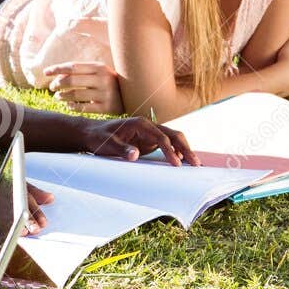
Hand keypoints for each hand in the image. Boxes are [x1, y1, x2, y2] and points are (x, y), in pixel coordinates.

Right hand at [0, 156, 52, 231]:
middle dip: (24, 216)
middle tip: (35, 230)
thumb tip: (50, 198)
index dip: (34, 209)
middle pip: (11, 201)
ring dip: (6, 220)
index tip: (43, 223)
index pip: (23, 194)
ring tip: (17, 233)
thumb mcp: (5, 178)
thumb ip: (28, 189)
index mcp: (5, 179)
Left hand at [42, 61, 121, 114]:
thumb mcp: (99, 73)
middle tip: (52, 87)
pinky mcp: (107, 107)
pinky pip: (84, 108)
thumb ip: (82, 72)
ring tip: (58, 97)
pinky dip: (73, 106)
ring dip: (63, 96)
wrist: (134, 95)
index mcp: (100, 67)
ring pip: (76, 95)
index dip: (57, 69)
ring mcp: (106, 93)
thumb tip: (57, 76)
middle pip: (72, 81)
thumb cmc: (110, 82)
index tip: (45, 72)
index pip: (73, 67)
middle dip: (58, 84)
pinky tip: (68, 105)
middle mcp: (103, 79)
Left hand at [82, 118, 198, 165]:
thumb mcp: (107, 145)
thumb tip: (135, 155)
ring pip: (173, 139)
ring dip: (184, 150)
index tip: (176, 164)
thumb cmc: (99, 137)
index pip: (161, 138)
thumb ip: (122, 150)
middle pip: (174, 135)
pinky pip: (167, 146)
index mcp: (140, 124)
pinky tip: (182, 163)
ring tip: (194, 164)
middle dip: (186, 148)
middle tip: (196, 163)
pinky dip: (176, 153)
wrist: (92, 133)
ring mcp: (150, 133)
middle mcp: (148, 126)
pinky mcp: (149, 141)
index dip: (170, 151)